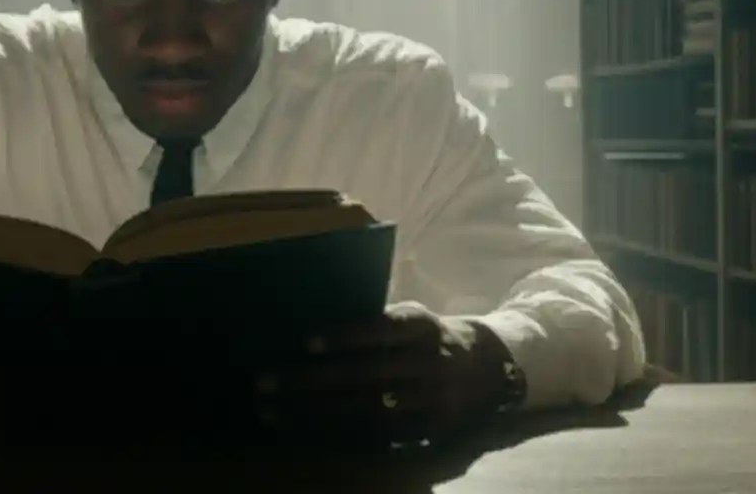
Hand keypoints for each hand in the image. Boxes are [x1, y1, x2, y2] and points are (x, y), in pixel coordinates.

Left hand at [255, 301, 515, 443]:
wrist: (490, 369)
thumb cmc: (427, 337)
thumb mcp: (413, 318)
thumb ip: (375, 322)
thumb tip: (308, 329)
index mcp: (425, 327)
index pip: (384, 329)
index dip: (346, 336)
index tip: (306, 342)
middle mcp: (432, 364)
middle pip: (366, 376)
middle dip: (311, 381)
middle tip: (265, 382)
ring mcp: (434, 403)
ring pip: (367, 412)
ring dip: (313, 414)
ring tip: (271, 411)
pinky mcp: (431, 433)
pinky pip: (377, 438)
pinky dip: (336, 434)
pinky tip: (302, 430)